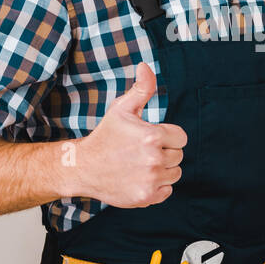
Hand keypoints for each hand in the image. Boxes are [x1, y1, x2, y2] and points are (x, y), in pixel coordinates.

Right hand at [72, 62, 187, 206]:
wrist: (83, 167)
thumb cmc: (105, 136)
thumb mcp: (122, 108)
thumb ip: (141, 88)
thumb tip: (145, 66)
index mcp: (152, 136)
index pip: (181, 138)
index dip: (168, 136)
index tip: (152, 138)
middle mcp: (154, 159)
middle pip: (178, 156)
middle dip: (165, 152)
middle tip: (142, 151)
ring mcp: (150, 180)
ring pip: (174, 174)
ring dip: (163, 170)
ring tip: (141, 164)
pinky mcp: (146, 197)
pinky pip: (167, 191)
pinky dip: (157, 186)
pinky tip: (140, 178)